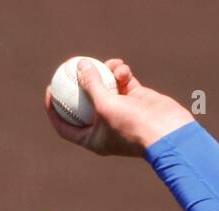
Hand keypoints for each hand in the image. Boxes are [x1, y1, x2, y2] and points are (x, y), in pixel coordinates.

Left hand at [44, 58, 194, 156]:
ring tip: (110, 64)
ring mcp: (121, 112)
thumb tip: (80, 65)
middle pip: (84, 104)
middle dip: (80, 85)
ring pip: (106, 88)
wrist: (168, 132)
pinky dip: (122, 74)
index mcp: (92, 138)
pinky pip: (123, 82)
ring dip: (106, 73)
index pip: (65, 126)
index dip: (54, 110)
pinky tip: (122, 67)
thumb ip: (91, 85)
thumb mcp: (105, 106)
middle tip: (72, 67)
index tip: (50, 90)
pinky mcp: (136, 100)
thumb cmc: (132, 126)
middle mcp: (105, 127)